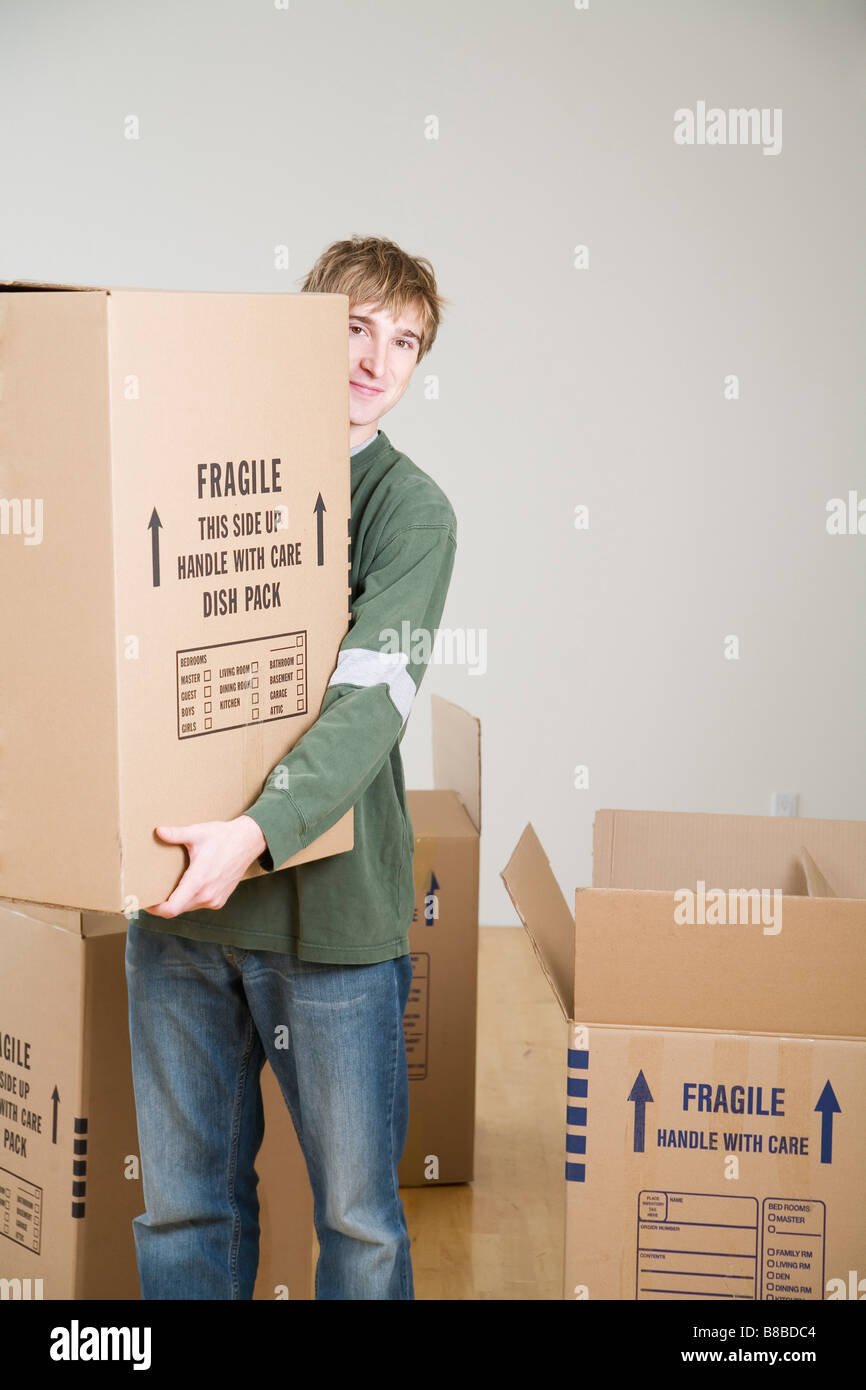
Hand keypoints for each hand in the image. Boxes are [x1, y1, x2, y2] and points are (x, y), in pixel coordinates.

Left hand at [145, 815, 267, 917]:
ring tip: (167, 888)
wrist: (248, 841)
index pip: (172, 908)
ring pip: (187, 907)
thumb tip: (158, 831)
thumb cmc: (223, 837)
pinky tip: (186, 886)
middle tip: (151, 892)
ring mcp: (214, 899)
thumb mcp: (197, 833)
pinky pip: (198, 904)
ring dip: (177, 901)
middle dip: (163, 904)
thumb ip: (176, 834)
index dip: (155, 909)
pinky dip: (189, 899)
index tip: (145, 902)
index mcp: (198, 882)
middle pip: (176, 909)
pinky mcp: (220, 899)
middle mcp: (207, 895)